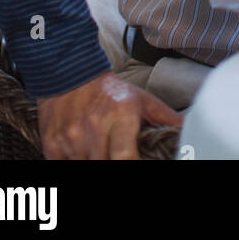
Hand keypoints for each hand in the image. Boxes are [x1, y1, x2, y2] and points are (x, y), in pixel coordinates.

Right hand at [36, 71, 183, 159]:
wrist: (69, 71)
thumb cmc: (109, 91)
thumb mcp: (141, 99)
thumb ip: (164, 118)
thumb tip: (186, 131)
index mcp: (120, 117)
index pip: (125, 159)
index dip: (131, 166)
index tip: (136, 163)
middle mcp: (94, 128)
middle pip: (104, 166)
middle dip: (111, 163)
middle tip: (117, 156)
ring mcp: (71, 138)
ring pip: (83, 168)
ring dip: (93, 162)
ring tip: (100, 152)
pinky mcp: (51, 144)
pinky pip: (61, 168)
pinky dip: (72, 164)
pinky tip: (82, 154)